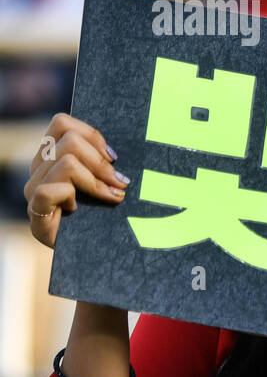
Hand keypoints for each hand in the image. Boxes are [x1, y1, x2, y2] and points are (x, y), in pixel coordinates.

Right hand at [24, 113, 129, 248]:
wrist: (87, 253)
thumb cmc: (101, 215)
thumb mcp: (106, 182)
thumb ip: (106, 163)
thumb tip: (122, 151)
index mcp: (53, 157)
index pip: (62, 123)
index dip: (92, 134)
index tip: (114, 157)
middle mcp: (38, 169)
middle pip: (70, 140)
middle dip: (101, 162)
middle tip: (120, 183)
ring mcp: (34, 189)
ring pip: (67, 161)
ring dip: (96, 180)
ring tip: (112, 197)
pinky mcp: (35, 210)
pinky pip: (52, 189)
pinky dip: (74, 196)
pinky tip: (80, 210)